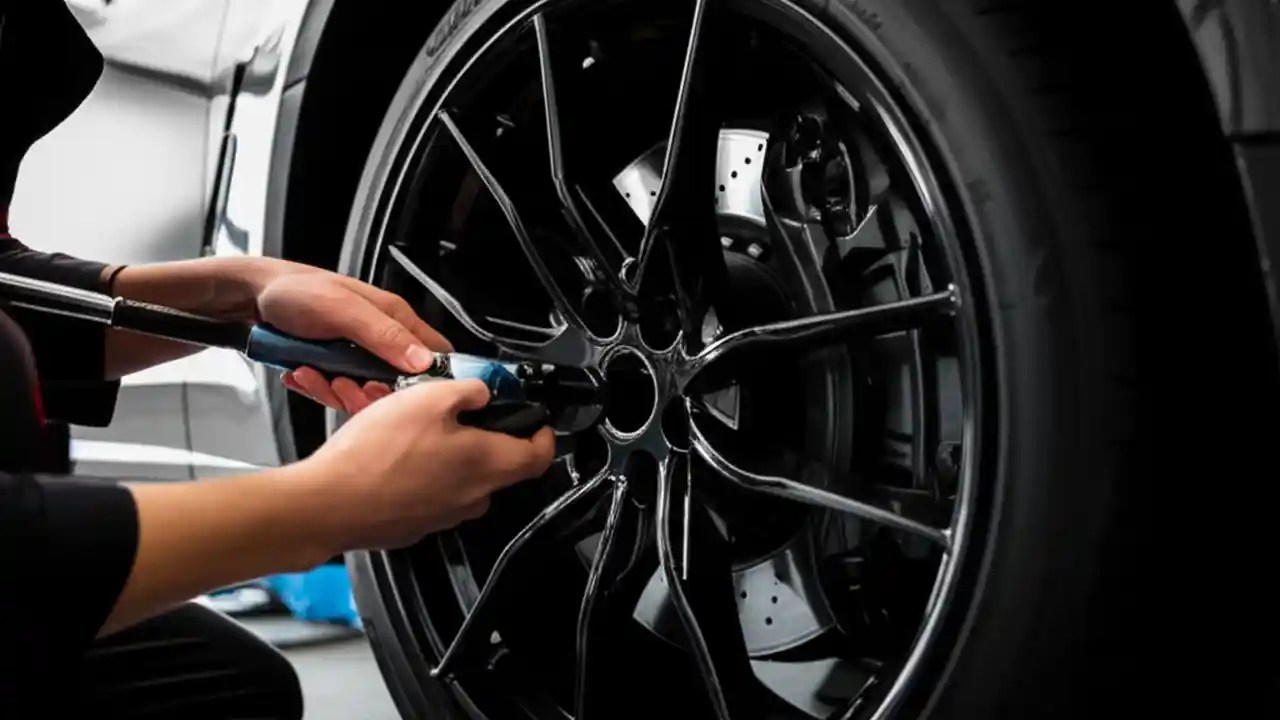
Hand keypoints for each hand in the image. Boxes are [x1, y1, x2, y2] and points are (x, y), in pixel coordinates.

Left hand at [254, 267, 453, 413]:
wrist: (249, 298)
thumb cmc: (294, 291)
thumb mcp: (341, 310)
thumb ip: (384, 335)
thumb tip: (424, 361)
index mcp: (396, 318)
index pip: (436, 354)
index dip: (429, 380)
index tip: (402, 394)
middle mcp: (383, 339)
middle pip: (399, 384)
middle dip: (370, 393)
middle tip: (342, 383)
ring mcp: (359, 356)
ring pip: (366, 393)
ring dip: (337, 391)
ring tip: (312, 372)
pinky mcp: (337, 369)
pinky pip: (339, 393)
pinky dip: (319, 389)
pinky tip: (302, 373)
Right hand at [303, 379, 555, 549]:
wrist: (329, 504)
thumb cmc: (378, 454)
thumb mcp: (430, 398)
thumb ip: (468, 391)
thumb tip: (482, 393)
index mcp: (487, 464)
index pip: (539, 456)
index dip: (543, 435)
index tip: (536, 422)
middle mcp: (473, 497)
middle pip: (499, 467)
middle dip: (486, 439)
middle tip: (461, 416)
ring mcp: (443, 516)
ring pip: (461, 480)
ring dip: (449, 457)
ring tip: (416, 433)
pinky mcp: (414, 525)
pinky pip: (430, 496)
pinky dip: (421, 477)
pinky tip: (393, 459)